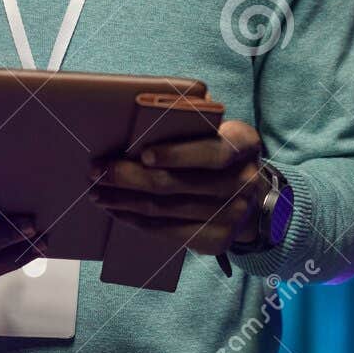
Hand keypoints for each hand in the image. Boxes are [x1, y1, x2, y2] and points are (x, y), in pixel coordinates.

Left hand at [87, 120, 266, 254]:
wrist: (254, 198)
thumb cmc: (221, 154)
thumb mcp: (220, 133)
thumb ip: (194, 123)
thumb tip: (146, 111)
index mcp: (244, 145)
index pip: (212, 152)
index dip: (177, 155)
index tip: (143, 154)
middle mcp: (244, 182)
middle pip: (178, 184)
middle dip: (130, 177)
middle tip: (99, 171)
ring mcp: (233, 216)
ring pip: (166, 209)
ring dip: (125, 201)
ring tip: (99, 193)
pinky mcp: (218, 241)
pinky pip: (169, 232)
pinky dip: (138, 222)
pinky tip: (119, 211)